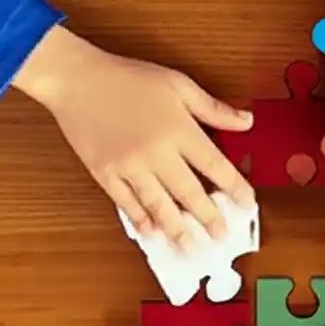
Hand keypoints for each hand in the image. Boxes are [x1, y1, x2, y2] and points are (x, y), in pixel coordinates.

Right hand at [14, 26, 254, 249]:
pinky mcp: (105, 173)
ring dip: (176, 228)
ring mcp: (129, 166)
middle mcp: (156, 152)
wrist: (76, 78)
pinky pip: (126, 202)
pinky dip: (140, 218)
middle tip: (221, 236)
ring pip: (158, 204)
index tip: (248, 203)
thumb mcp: (178, 84)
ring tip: (190, 247)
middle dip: (208, 217)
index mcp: (178, 130)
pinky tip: (151, 231)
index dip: (234, 187)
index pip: (214, 165)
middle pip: (189, 192)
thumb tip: (246, 121)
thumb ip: (213, 108)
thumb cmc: (128, 78)